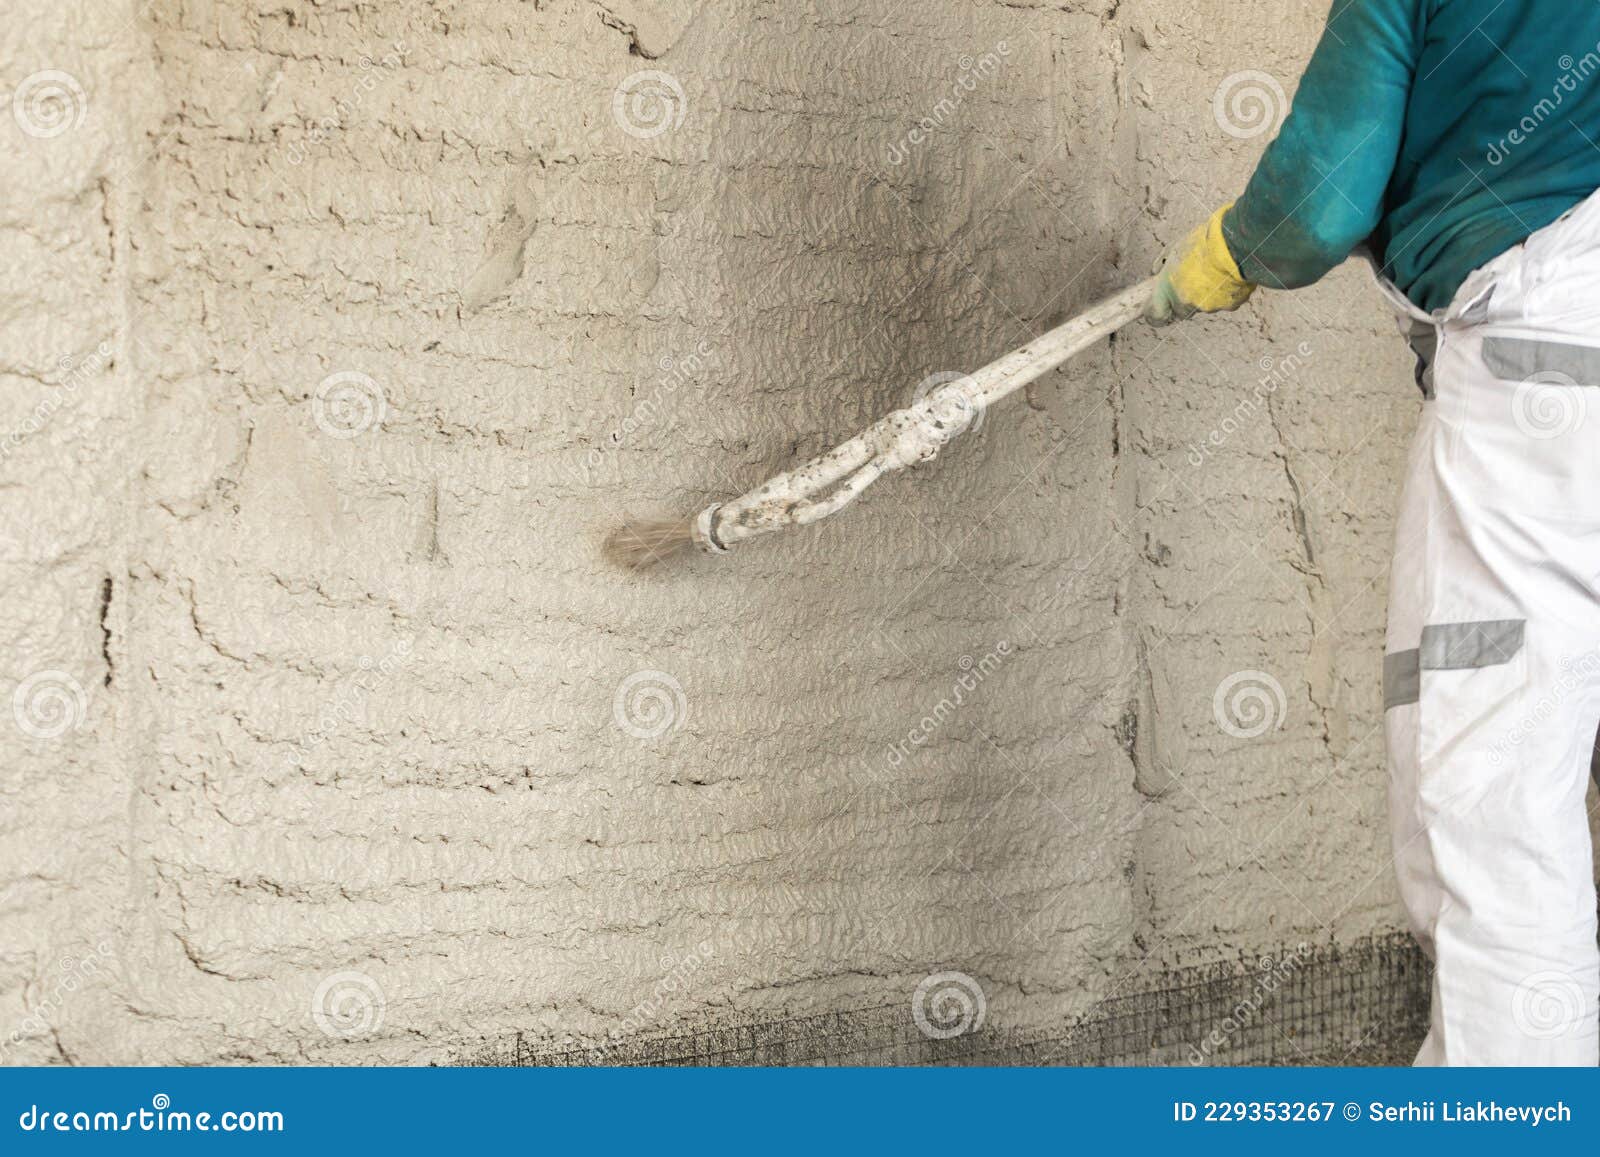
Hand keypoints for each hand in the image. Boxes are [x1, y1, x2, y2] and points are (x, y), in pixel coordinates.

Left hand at [1145, 204, 1256, 325]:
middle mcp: (1185, 303)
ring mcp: (1208, 306)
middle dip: (1185, 300)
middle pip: (1181, 311)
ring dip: (1207, 295)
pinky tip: (1229, 275)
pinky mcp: (1229, 306)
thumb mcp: (1174, 248)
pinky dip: (1226, 293)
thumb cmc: (1203, 242)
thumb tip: (1155, 271)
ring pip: (1204, 306)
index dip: (1155, 313)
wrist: (1234, 244)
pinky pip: (1225, 302)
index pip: (1154, 315)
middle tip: (1192, 282)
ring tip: (1215, 272)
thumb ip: (1163, 264)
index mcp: (1168, 290)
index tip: (1157, 308)